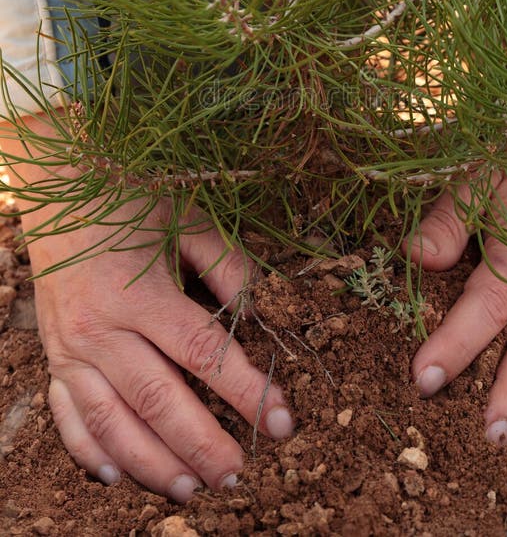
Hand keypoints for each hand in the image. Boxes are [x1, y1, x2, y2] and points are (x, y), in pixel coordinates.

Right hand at [17, 181, 293, 500]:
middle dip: (203, 443)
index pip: (204, 354)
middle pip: (160, 401)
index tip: (282, 421)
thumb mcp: (187, 219)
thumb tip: (261, 312)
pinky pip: (67, 416)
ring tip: (191, 490)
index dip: (246, 391)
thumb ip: (226, 265)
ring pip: (112, 422)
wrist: (59, 189)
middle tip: (239, 475)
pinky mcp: (52, 356)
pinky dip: (90, 450)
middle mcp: (101, 329)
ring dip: (152, 462)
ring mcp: (70, 349)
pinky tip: (118, 476)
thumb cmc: (131, 199)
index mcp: (140, 293)